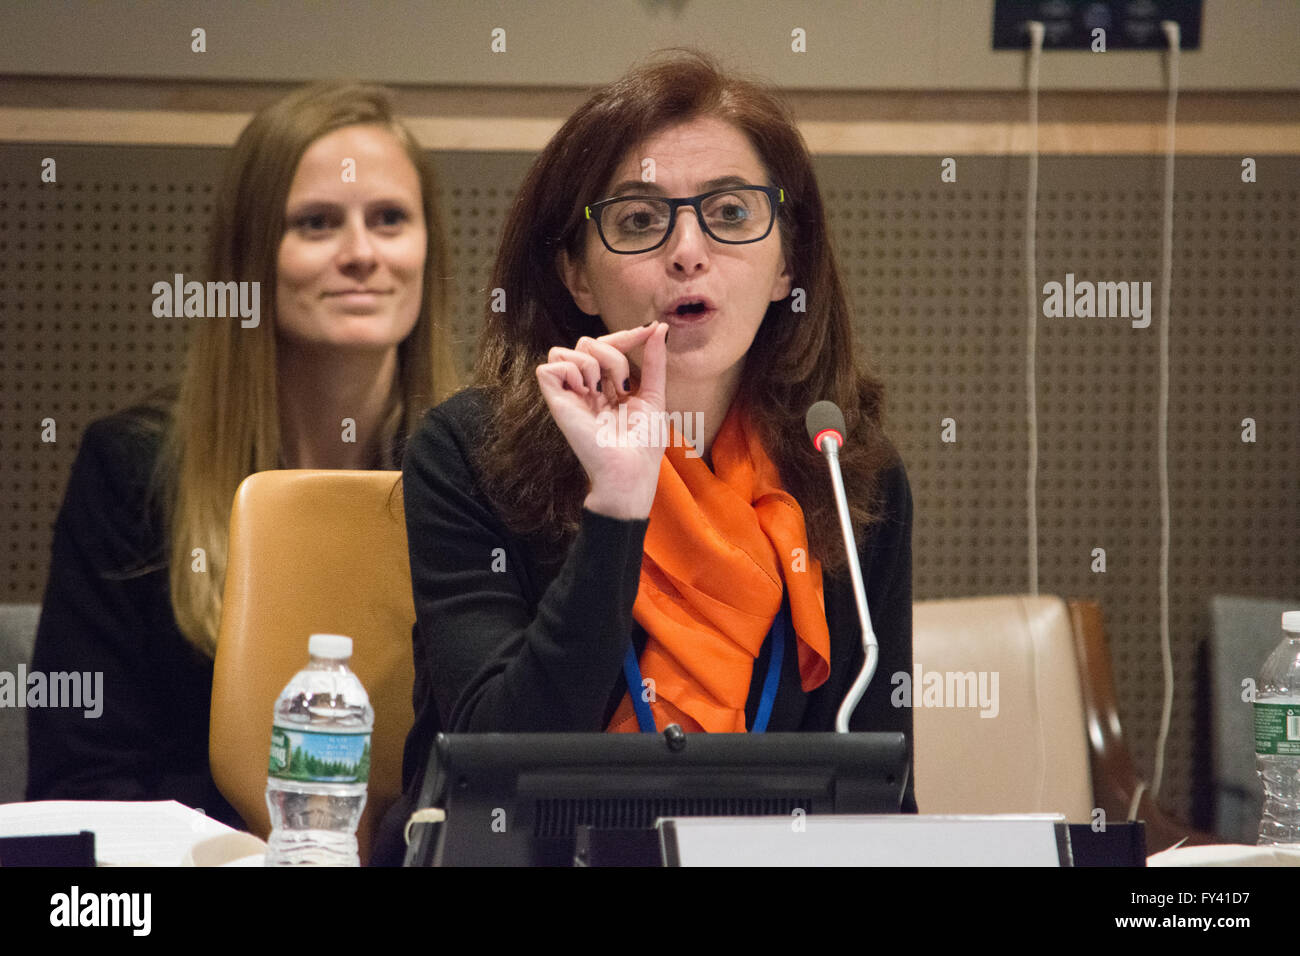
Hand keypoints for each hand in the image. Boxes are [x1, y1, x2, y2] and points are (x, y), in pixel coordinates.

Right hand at [535, 322, 669, 519]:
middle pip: (588, 342)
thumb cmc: (643, 443)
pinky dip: (570, 372)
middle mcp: (586, 387)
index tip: (650, 329)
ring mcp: (570, 394)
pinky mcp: (556, 402)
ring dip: (592, 364)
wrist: (630, 471)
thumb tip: (659, 326)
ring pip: (567, 349)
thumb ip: (654, 360)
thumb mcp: (655, 394)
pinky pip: (549, 367)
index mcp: (607, 385)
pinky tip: (586, 394)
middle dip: (613, 355)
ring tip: (603, 393)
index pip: (607, 345)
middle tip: (624, 386)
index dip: (626, 335)